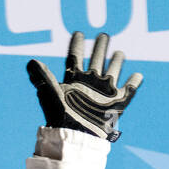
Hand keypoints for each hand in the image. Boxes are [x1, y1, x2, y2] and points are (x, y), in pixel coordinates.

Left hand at [27, 31, 142, 142]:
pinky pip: (129, 90)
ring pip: (113, 71)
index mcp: (74, 79)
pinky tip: (137, 75)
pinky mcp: (117, 103)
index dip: (77, 45)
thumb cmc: (60, 116)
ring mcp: (104, 92)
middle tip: (104, 35)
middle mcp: (89, 83)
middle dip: (100, 47)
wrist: (76, 135)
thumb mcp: (48, 92)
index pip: (75, 58)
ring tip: (119, 52)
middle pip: (96, 60)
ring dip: (117, 61)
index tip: (78, 33)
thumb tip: (30, 61)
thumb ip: (40, 75)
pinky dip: (134, 82)